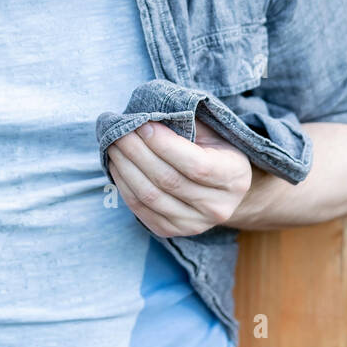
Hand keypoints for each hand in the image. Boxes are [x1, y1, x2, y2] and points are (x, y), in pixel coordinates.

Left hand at [106, 118, 252, 237]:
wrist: (222, 190)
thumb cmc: (214, 150)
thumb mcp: (212, 131)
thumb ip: (186, 122)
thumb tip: (147, 115)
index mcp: (234, 177)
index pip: (196, 165)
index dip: (165, 145)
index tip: (143, 124)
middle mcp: (217, 207)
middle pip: (168, 181)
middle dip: (137, 152)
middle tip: (118, 130)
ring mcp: (194, 224)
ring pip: (150, 197)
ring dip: (125, 168)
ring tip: (113, 145)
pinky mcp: (171, 231)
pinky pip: (140, 210)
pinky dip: (124, 186)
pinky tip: (116, 165)